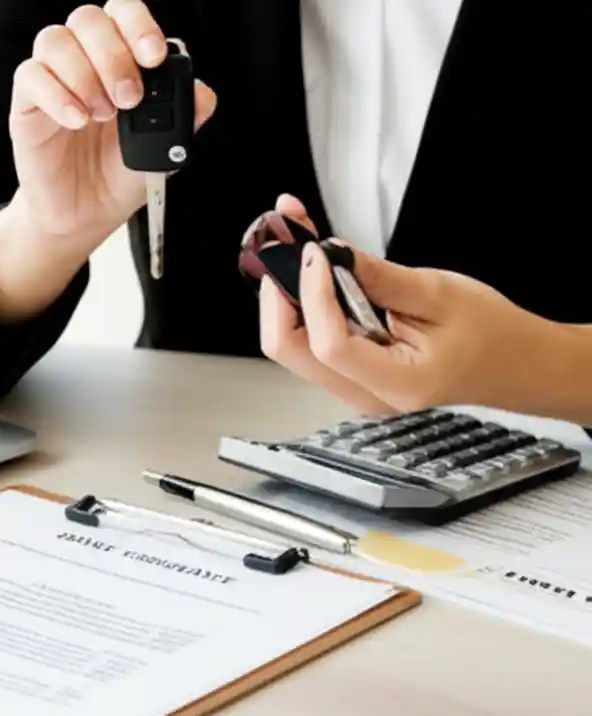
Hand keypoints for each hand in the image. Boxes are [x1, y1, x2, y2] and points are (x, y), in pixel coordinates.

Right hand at [0, 0, 216, 321]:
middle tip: (129, 98)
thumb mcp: (165, 150)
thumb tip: (202, 93)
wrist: (86, 214)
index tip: (153, 57)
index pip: (124, 14)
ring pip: (54, 40)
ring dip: (83, 74)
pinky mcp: (27, 105)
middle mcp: (85, 60)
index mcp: (121, 58)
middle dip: (113, 54)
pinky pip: (30, 77)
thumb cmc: (119, 174)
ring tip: (101, 115)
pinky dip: (56, 96)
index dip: (138, 26)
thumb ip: (186, 118)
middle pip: (87, 19)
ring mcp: (53, 79)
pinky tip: (76, 121)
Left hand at [262, 196, 588, 420]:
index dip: (312, 294)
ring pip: (291, 344)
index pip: (329, 344)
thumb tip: (330, 254)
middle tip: (286, 242)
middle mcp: (365, 394)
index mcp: (397, 383)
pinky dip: (302, 301)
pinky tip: (310, 266)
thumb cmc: (492, 334)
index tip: (315, 252)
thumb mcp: (441, 294)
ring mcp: (352, 387)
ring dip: (287, 291)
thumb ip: (380, 278)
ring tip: (296, 241)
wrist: (515, 364)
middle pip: (290, 349)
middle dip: (280, 292)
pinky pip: (309, 339)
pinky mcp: (349, 372)